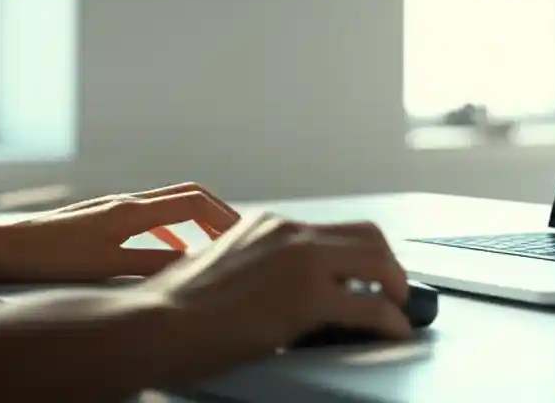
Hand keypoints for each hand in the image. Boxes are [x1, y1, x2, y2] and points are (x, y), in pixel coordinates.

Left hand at [0, 183, 239, 282]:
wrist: (4, 248)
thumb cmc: (53, 258)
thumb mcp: (108, 266)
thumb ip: (155, 264)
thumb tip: (196, 265)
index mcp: (134, 209)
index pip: (194, 201)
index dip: (224, 216)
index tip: (243, 236)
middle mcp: (128, 202)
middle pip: (187, 194)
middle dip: (217, 211)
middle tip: (238, 233)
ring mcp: (114, 208)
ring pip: (169, 206)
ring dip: (196, 221)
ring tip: (213, 244)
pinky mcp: (102, 220)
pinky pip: (150, 218)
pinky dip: (171, 230)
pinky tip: (170, 251)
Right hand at [140, 213, 410, 380]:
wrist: (155, 323)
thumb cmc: (175, 307)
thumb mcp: (223, 264)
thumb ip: (259, 265)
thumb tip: (282, 288)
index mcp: (269, 225)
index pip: (332, 231)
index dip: (360, 253)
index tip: (369, 273)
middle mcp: (290, 232)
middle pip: (367, 236)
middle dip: (388, 263)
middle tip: (395, 289)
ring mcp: (302, 260)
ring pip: (377, 262)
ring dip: (396, 286)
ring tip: (400, 309)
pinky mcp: (307, 296)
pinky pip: (370, 306)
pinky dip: (390, 319)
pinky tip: (395, 330)